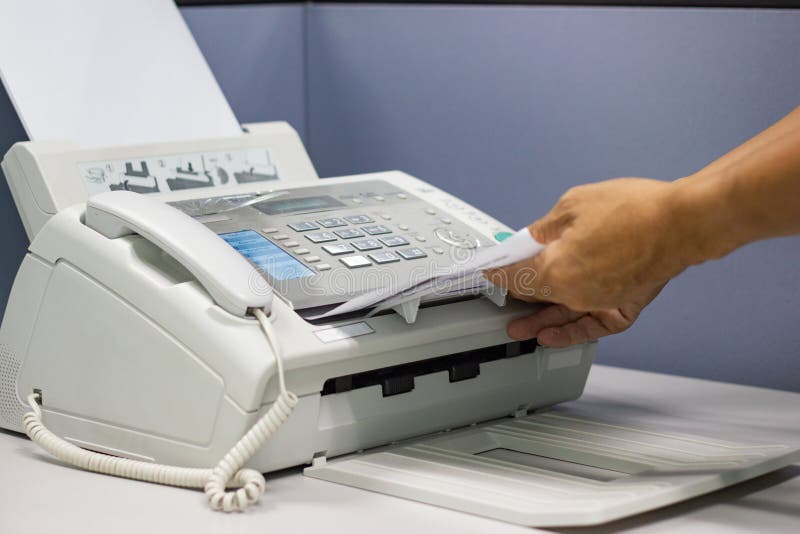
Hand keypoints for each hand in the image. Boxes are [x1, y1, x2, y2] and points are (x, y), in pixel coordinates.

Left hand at [486, 177, 692, 345]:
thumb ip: (545, 228)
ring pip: (560, 314)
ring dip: (539, 320)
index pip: (513, 276)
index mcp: (555, 269)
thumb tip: (532, 239)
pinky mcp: (621, 305)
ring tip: (521, 328)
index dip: (496, 273)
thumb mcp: (573, 205)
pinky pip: (591, 325)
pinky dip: (573, 332)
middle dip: (516, 294)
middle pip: (535, 297)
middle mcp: (574, 293)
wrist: (683, 221)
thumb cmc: (635, 210)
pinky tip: (558, 334)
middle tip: (501, 295)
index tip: (487, 272)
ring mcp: (598, 302)